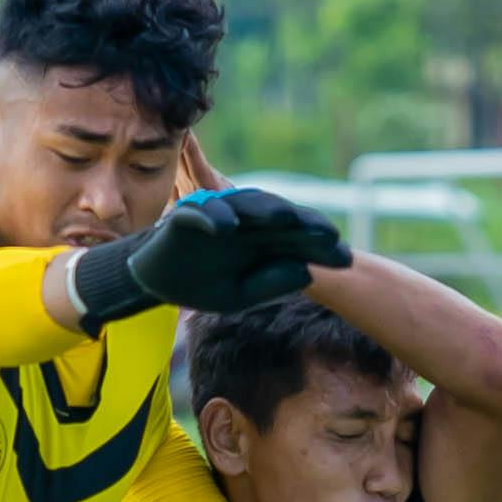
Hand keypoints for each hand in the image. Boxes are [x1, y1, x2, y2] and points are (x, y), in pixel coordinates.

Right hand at [75, 184, 349, 324]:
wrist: (156, 281)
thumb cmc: (202, 284)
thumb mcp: (239, 295)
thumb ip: (270, 285)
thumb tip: (306, 273)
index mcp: (262, 243)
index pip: (297, 240)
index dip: (321, 246)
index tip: (345, 259)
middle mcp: (245, 225)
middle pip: (280, 218)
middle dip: (304, 225)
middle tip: (327, 234)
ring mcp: (218, 216)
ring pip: (246, 206)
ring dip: (265, 210)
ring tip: (285, 219)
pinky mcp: (187, 216)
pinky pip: (201, 212)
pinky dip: (213, 216)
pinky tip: (227, 228)